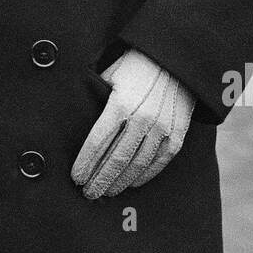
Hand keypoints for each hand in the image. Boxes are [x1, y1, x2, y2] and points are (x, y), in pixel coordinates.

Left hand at [71, 50, 194, 198]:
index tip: (76, 178)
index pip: (97, 143)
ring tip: (106, 192)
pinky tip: (131, 182)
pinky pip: (159, 162)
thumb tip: (75, 113)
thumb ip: (95, 95)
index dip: (85, 164)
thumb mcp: (110, 73)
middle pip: (116, 159)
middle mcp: (142, 119)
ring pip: (137, 165)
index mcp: (120, 103)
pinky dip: (144, 176)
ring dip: (120, 182)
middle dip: (99, 180)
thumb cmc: (136, 64)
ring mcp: (162, 128)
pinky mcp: (177, 134)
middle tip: (88, 193)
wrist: (175, 58)